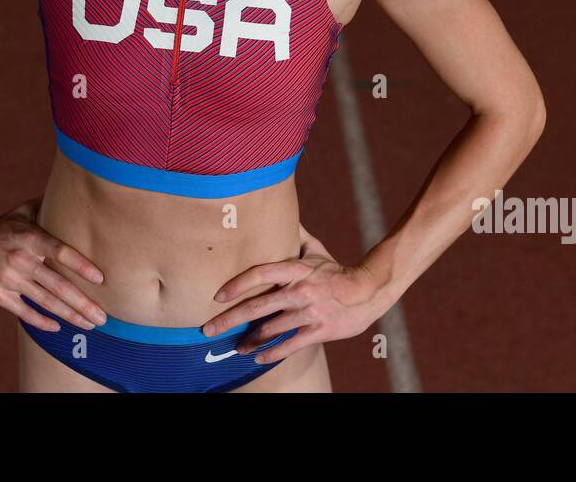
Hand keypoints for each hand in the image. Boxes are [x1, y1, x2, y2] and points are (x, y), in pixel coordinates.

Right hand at [0, 197, 107, 331]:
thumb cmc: (0, 225)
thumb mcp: (23, 211)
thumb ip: (49, 208)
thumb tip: (76, 196)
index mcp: (29, 238)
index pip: (60, 252)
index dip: (81, 266)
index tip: (101, 279)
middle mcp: (20, 260)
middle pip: (57, 285)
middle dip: (82, 303)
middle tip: (102, 316)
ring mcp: (8, 279)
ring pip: (45, 302)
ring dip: (69, 315)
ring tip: (89, 325)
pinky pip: (24, 312)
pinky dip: (42, 321)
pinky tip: (59, 328)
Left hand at [201, 223, 383, 363]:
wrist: (368, 290)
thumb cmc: (337, 270)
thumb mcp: (316, 250)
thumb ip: (295, 237)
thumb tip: (282, 217)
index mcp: (295, 269)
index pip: (259, 274)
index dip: (236, 285)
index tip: (217, 297)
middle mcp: (299, 290)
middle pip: (257, 306)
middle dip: (228, 320)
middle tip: (207, 329)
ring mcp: (309, 312)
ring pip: (271, 329)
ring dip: (249, 341)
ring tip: (234, 348)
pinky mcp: (319, 330)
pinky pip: (291, 345)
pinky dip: (272, 353)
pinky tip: (258, 359)